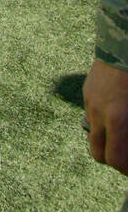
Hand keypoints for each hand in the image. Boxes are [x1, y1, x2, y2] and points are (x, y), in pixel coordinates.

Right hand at [84, 58, 127, 175]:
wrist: (122, 41)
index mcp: (118, 119)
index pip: (115, 160)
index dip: (125, 169)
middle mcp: (99, 113)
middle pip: (98, 154)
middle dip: (113, 160)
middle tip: (126, 157)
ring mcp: (90, 101)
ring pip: (92, 134)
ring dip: (106, 141)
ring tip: (122, 135)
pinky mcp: (87, 89)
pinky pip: (91, 114)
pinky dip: (102, 121)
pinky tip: (117, 112)